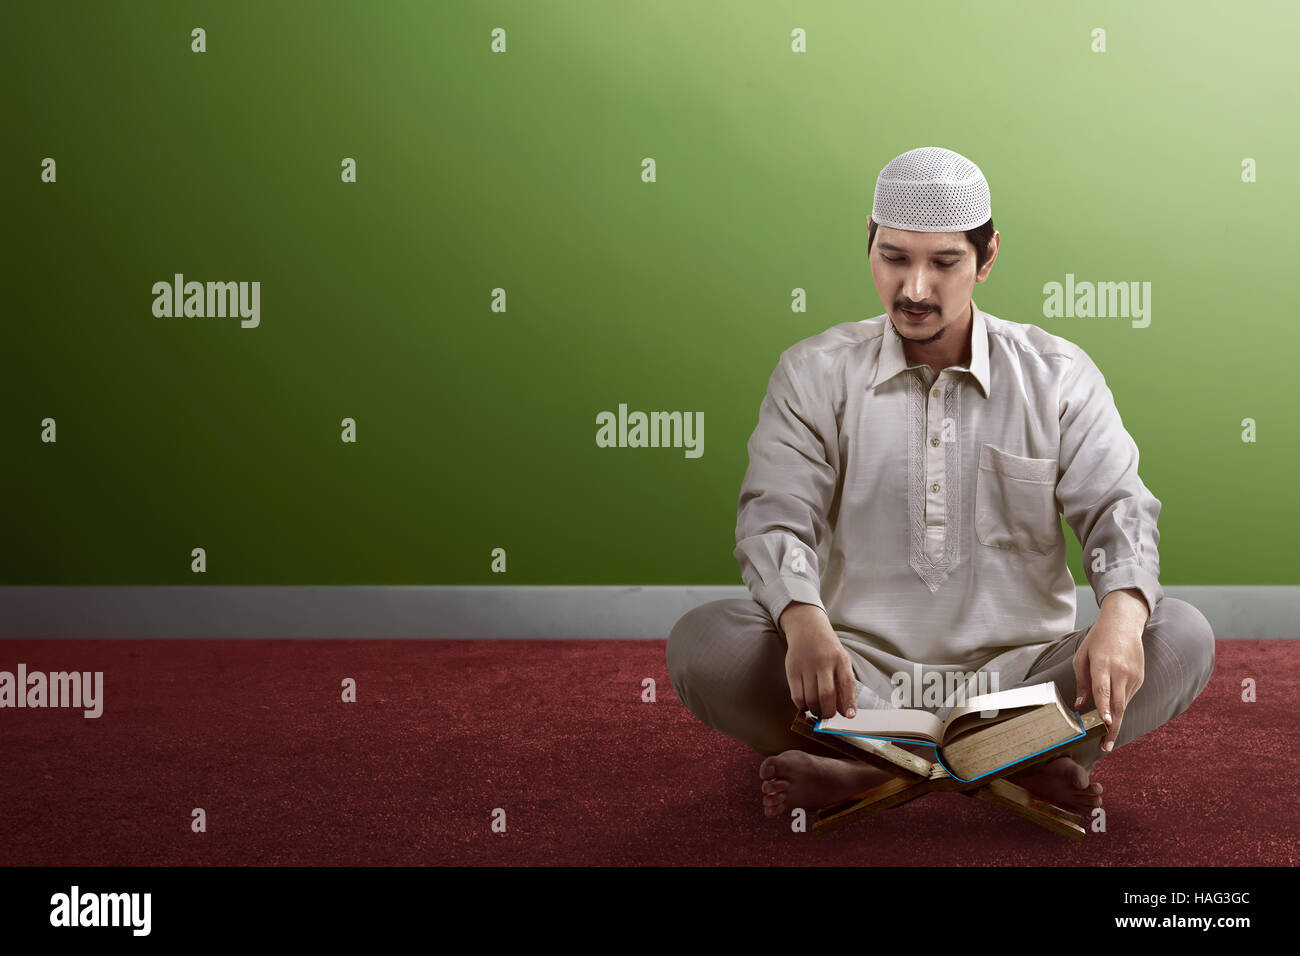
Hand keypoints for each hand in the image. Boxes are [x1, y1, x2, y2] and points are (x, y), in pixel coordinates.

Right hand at [779, 602, 856, 719]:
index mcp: (840, 659)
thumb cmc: (827, 649)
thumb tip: (845, 711)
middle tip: (828, 715)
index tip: (849, 716)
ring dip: (815, 710)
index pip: (847, 684)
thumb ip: (844, 684)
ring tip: (818, 710)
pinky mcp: (792, 669)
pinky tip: (806, 704)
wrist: (807, 627)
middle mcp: (823, 661)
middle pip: (826, 695)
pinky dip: (802, 705)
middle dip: (829, 712)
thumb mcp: (841, 660)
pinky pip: (796, 695)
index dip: (849, 703)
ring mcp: (806, 665)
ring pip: (810, 698)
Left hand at [1072, 594, 1147, 751]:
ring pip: (1124, 704)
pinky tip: (1111, 713)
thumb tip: (1080, 706)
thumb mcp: (1082, 657)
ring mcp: (1133, 676)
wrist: (1124, 623)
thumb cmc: (1097, 640)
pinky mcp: (1140, 678)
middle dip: (1112, 727)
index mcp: (1103, 664)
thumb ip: (1082, 683)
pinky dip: (1119, 707)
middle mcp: (1120, 671)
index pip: (1103, 689)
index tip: (1104, 723)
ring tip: (1105, 737)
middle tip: (1105, 746)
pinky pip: (1127, 697)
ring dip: (1115, 720)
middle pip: (1118, 704)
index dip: (1103, 707)